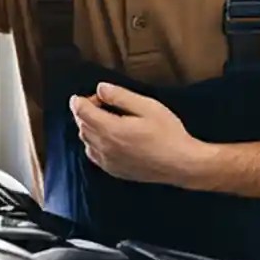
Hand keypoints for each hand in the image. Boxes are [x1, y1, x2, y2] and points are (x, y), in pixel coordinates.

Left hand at [69, 82, 204, 184]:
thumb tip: (100, 89)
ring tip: (106, 119)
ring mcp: (108, 162)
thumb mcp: (147, 106)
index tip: (80, 96)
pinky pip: (94, 155)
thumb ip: (120, 96)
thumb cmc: (168, 133)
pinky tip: (108, 138)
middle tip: (102, 103)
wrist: (181, 164)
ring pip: (86, 141)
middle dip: (85, 112)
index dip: (78, 101)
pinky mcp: (114, 171)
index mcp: (111, 130)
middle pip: (82, 126)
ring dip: (89, 127)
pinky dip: (94, 143)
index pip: (82, 113)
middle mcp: (105, 148)